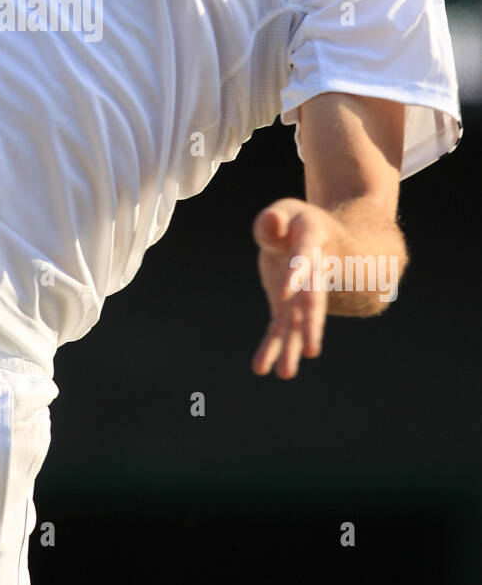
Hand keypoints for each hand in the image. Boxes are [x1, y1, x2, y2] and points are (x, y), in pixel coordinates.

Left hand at [251, 198, 336, 379]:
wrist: (323, 241)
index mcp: (313, 242)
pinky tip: (261, 369)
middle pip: (313, 302)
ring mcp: (300, 295)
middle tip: (313, 351)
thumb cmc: (299, 223)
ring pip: (298, 323)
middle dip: (311, 325)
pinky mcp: (286, 307)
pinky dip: (271, 348)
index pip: (303, 259)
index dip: (294, 273)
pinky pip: (280, 329)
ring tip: (285, 374)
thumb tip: (271, 225)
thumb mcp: (287, 210)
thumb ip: (274, 220)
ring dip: (292, 348)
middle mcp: (312, 274)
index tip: (282, 292)